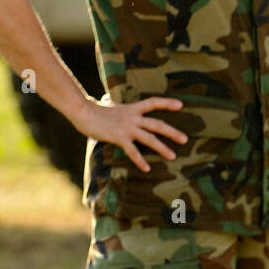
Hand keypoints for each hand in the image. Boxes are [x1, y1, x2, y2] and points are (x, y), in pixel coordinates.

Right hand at [70, 94, 186, 172]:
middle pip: (157, 124)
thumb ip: (114, 105)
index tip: (181, 105)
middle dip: (172, 132)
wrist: (83, 112)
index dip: (167, 103)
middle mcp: (133, 118)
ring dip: (162, 148)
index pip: (153, 102)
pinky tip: (147, 168)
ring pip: (150, 138)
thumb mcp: (109, 105)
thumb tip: (107, 100)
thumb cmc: (94, 109)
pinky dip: (140, 160)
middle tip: (185, 139)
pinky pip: (133, 151)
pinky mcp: (119, 138)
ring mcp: (127, 128)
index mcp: (132, 108)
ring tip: (173, 156)